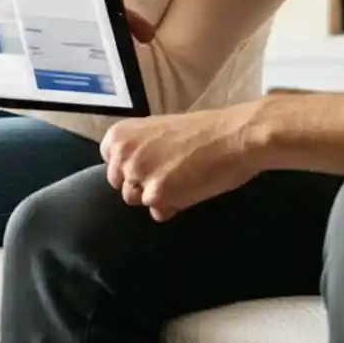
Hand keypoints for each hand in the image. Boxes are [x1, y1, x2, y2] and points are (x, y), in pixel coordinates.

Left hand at [99, 105, 263, 221]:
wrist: (233, 136)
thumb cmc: (203, 130)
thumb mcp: (159, 132)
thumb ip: (140, 152)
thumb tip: (135, 180)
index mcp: (120, 135)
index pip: (110, 163)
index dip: (130, 167)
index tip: (150, 163)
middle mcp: (123, 155)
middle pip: (121, 185)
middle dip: (141, 184)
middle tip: (170, 172)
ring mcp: (138, 176)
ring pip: (137, 200)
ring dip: (157, 196)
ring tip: (182, 180)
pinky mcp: (157, 195)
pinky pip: (157, 212)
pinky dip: (173, 206)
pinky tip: (190, 189)